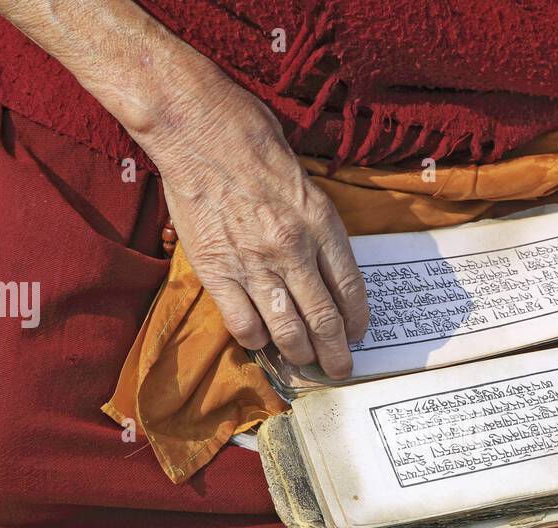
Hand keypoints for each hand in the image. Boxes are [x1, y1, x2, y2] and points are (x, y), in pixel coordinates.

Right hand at [0, 0, 368, 378]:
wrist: (198, 129)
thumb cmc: (252, 141)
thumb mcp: (304, 180)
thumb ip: (317, 225)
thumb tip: (325, 265)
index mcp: (321, 224)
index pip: (350, 289)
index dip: (357, 320)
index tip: (358, 334)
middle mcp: (292, 250)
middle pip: (323, 319)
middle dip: (335, 353)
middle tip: (340, 368)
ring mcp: (254, 264)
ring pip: (287, 330)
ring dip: (300, 354)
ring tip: (304, 364)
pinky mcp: (217, 270)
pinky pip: (243, 323)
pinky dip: (256, 340)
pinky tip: (261, 341)